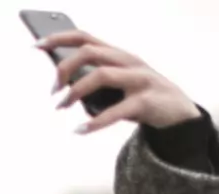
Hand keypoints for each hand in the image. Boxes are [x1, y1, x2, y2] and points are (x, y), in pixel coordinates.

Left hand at [35, 30, 200, 134]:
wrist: (181, 115)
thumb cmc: (141, 97)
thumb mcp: (118, 85)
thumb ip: (95, 80)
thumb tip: (62, 84)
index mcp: (118, 54)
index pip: (85, 37)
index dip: (60, 38)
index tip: (37, 45)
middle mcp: (128, 61)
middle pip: (89, 52)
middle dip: (64, 68)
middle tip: (53, 91)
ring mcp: (140, 79)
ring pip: (101, 75)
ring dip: (75, 92)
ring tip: (62, 106)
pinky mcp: (147, 101)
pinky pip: (116, 110)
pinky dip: (95, 122)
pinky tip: (80, 130)